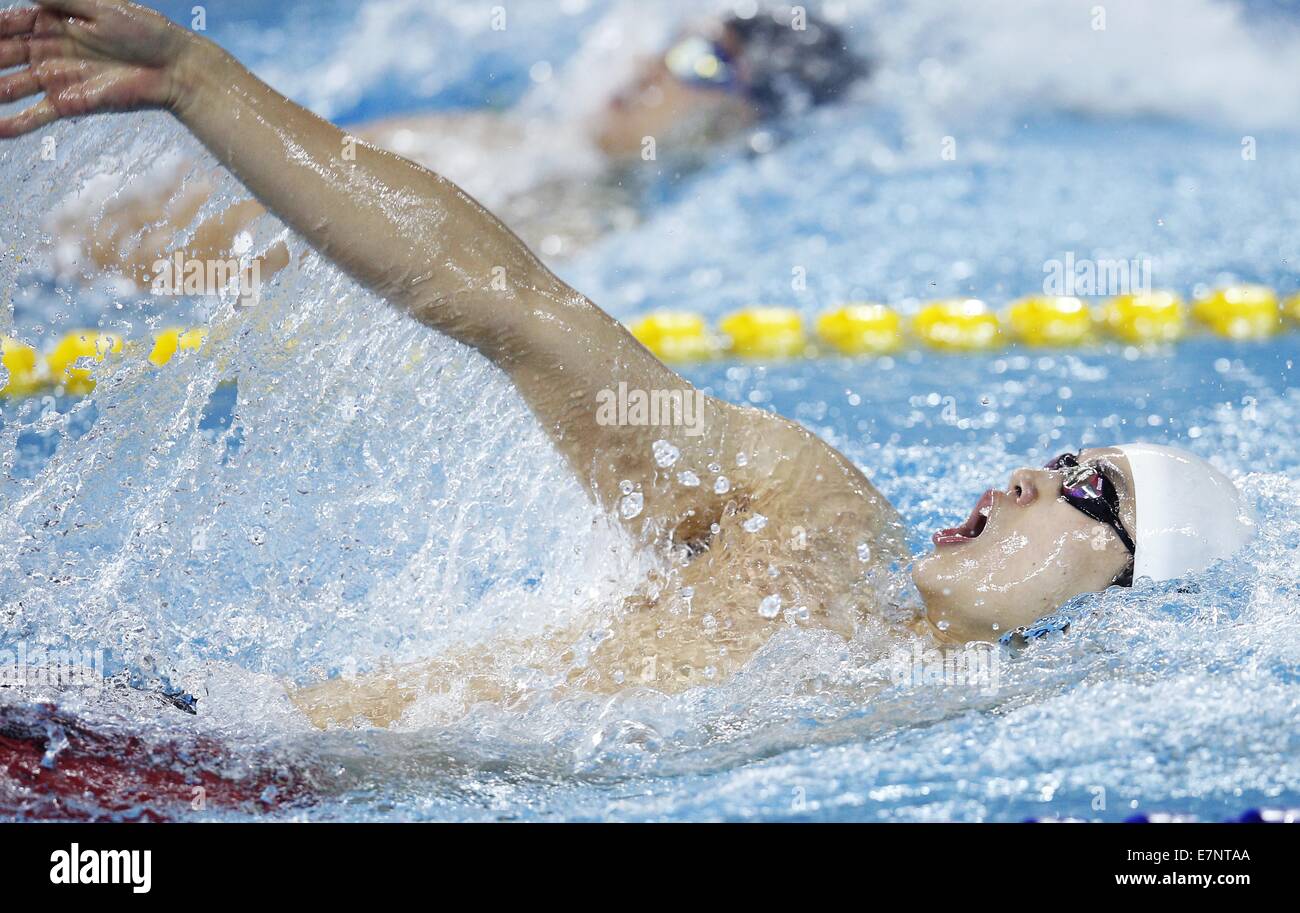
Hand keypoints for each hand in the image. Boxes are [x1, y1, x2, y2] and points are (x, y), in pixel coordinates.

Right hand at [0, 0, 200, 137]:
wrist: (173, 68)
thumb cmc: (142, 30)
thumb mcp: (98, 5)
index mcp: (50, 21)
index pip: (7, 24)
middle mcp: (47, 50)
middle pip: (2, 54)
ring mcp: (56, 78)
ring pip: (10, 86)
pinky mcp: (70, 104)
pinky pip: (35, 115)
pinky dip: (14, 124)